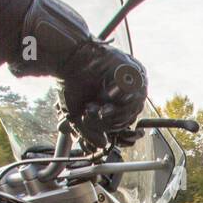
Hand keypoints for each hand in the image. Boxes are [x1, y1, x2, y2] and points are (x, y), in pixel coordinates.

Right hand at [9, 0, 147, 147]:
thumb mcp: (75, 114)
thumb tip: (102, 145)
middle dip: (107, 122)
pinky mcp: (135, 70)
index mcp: (116, 104)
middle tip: (89, 114)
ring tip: (93, 107)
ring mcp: (133, 82)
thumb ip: (88, 132)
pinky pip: (135, 91)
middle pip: (128, 119)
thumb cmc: (71, 82)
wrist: (67, 57)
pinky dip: (119, 97)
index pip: (124, 126)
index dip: (113, 134)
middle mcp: (127, 95)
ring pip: (132, 108)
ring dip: (112, 113)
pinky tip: (106, 95)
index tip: (106, 138)